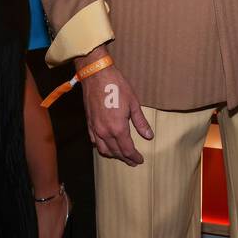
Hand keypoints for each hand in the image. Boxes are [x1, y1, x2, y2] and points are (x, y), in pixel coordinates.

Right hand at [77, 45, 151, 164]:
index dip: (134, 157)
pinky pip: (94, 141)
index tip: (140, 160)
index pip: (127, 149)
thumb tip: (149, 136)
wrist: (96, 76)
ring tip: (122, 156)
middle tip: (133, 162)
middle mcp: (104, 132)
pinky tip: (106, 146)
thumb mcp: (133, 103)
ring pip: (103, 149)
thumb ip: (140, 122)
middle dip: (125, 158)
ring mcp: (94, 128)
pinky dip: (101, 147)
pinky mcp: (88, 123)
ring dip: (113, 155)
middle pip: (115, 151)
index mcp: (118, 128)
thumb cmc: (117, 86)